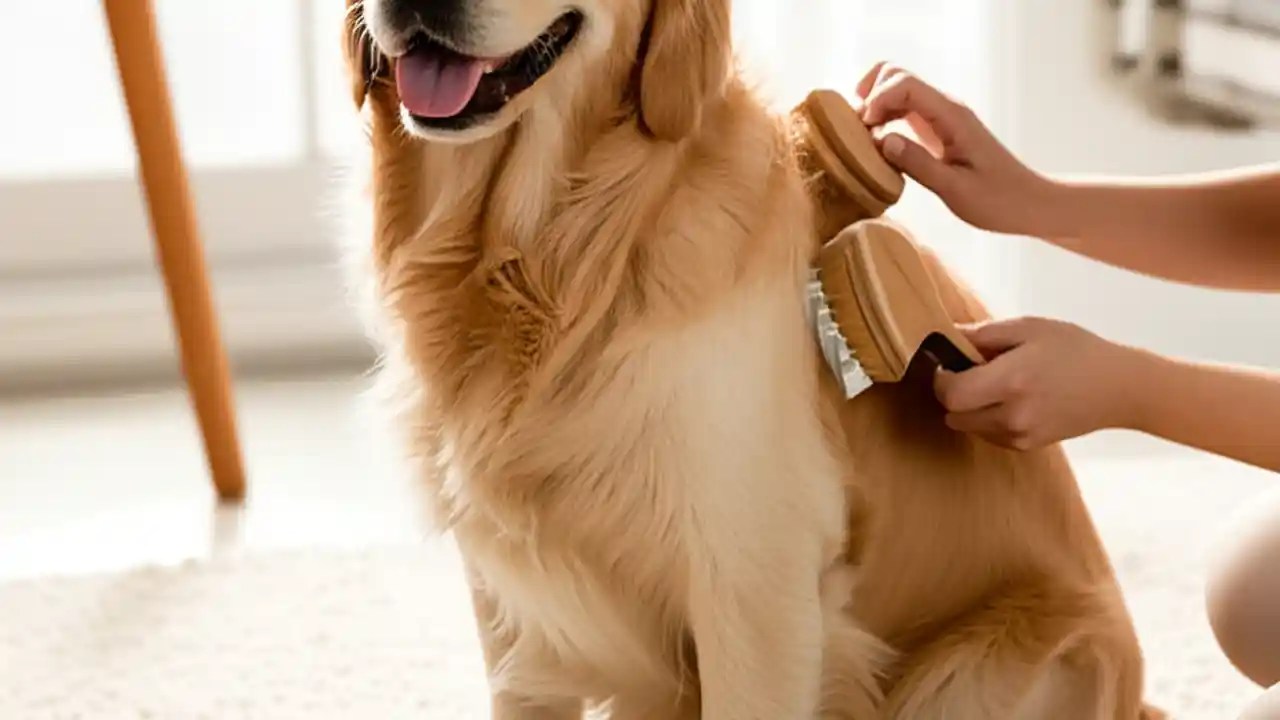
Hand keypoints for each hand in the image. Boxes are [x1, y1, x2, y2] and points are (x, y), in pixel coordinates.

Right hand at [854, 62, 1058, 236]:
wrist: (1027, 203)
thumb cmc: (997, 201)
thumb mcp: (956, 191)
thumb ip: (919, 165)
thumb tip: (882, 141)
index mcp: (952, 116)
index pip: (906, 84)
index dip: (878, 100)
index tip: (866, 131)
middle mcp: (946, 108)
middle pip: (898, 74)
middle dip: (871, 92)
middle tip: (858, 129)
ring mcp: (941, 116)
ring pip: (898, 88)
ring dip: (875, 105)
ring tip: (863, 138)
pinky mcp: (937, 129)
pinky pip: (904, 109)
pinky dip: (884, 118)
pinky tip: (878, 144)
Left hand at [933, 317, 1149, 449]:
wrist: (1120, 388)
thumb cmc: (1076, 350)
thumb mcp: (1030, 328)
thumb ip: (985, 333)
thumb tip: (948, 333)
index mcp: (1010, 381)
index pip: (950, 394)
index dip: (941, 379)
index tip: (947, 363)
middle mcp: (1012, 414)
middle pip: (953, 414)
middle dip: (952, 393)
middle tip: (968, 372)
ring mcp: (1020, 435)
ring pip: (968, 427)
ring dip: (969, 408)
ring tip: (994, 385)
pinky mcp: (1028, 446)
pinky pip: (989, 435)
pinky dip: (987, 419)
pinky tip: (1011, 400)